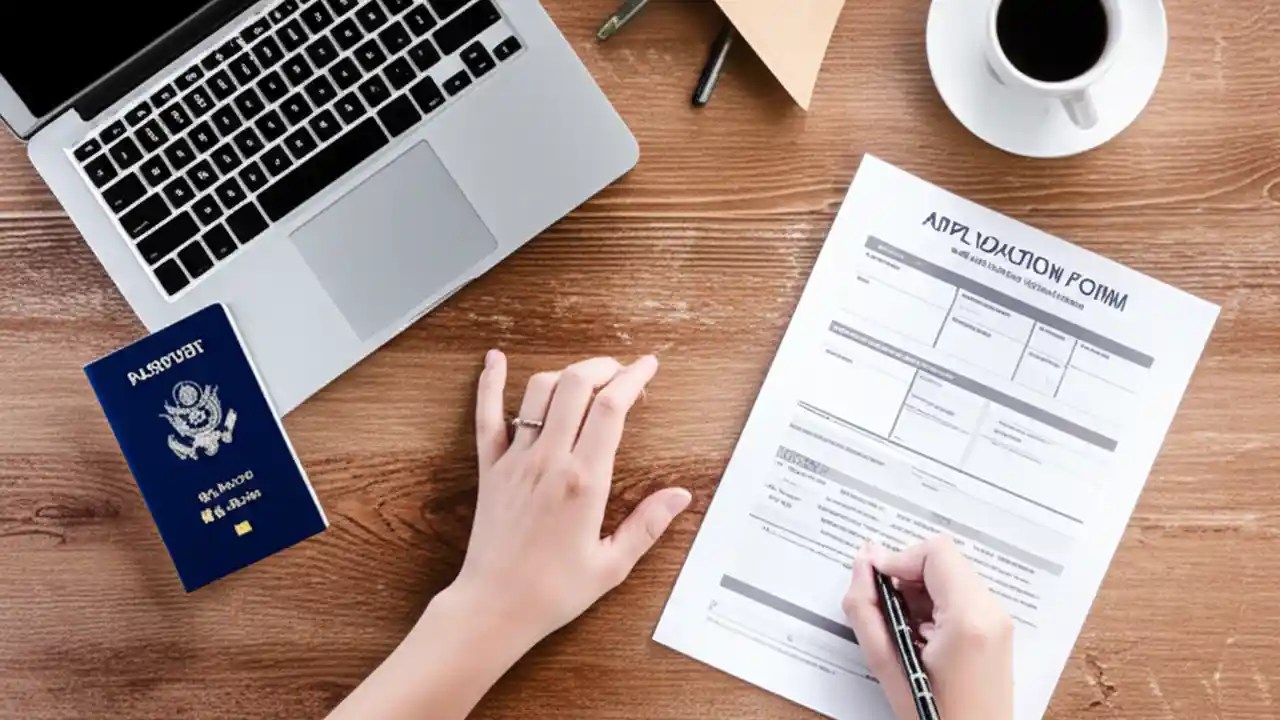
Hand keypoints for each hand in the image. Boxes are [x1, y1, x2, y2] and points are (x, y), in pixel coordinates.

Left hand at [446, 351, 692, 645]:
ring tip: (586, 378)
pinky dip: (490, 383)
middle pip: (577, 385)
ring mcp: (516, 460)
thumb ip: (648, 524)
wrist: (495, 606)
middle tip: (621, 372)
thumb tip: (681, 496)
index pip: (612, 408)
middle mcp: (549, 461)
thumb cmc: (553, 591)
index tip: (648, 366)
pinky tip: (495, 359)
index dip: (633, 377)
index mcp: (584, 481)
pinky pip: (487, 415)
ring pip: (538, 392)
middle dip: (604, 366)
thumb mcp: (612, 564)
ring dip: (566, 373)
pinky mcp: (490, 468)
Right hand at [842, 537, 1013, 719]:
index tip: (875, 580)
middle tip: (885, 608)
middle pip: (942, 560)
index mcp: (970, 617)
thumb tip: (863, 563)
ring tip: (903, 628)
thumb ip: (866, 607)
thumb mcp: (887, 663)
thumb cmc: (934, 716)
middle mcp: (992, 612)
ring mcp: (998, 620)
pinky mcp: (995, 629)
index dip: (898, 558)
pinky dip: (933, 604)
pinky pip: (959, 595)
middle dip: (907, 576)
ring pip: (949, 575)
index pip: (935, 552)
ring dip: (918, 591)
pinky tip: (920, 636)